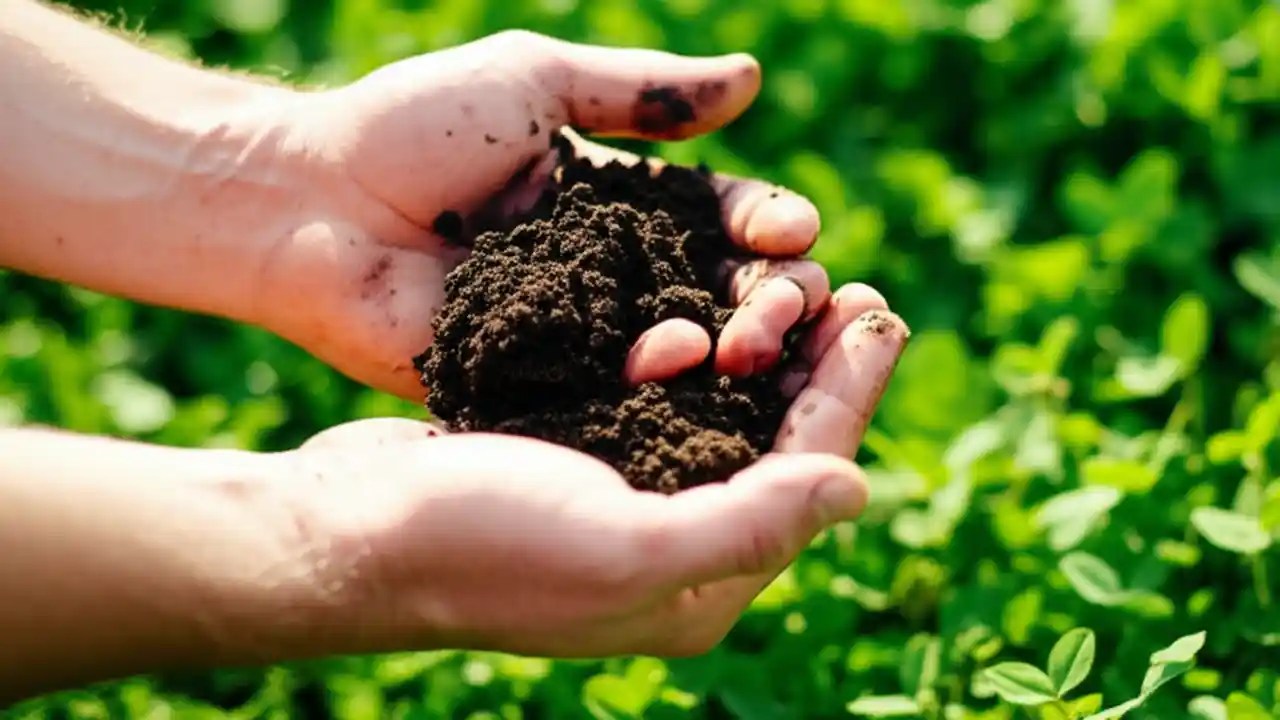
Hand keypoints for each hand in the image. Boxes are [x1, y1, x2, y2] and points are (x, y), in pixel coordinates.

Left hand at [252, 30, 898, 432]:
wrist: (307, 202)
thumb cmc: (410, 129)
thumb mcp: (534, 84)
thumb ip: (641, 93)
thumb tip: (753, 81)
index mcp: (616, 205)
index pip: (717, 220)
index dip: (762, 225)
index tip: (787, 228)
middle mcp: (608, 274)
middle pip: (716, 293)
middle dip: (765, 296)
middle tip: (782, 300)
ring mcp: (575, 335)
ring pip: (677, 349)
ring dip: (722, 343)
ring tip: (739, 341)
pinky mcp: (534, 386)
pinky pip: (608, 390)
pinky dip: (650, 385)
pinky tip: (678, 374)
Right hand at [256, 298, 903, 659]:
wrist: (351, 532)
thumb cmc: (481, 546)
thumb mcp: (625, 548)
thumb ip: (749, 526)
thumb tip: (858, 490)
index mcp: (701, 587)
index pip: (806, 478)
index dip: (849, 394)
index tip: (883, 313)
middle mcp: (674, 548)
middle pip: (776, 444)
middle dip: (818, 367)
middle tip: (854, 288)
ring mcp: (627, 501)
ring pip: (724, 415)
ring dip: (763, 351)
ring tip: (798, 280)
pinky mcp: (582, 459)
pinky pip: (664, 399)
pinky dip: (697, 348)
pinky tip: (710, 298)